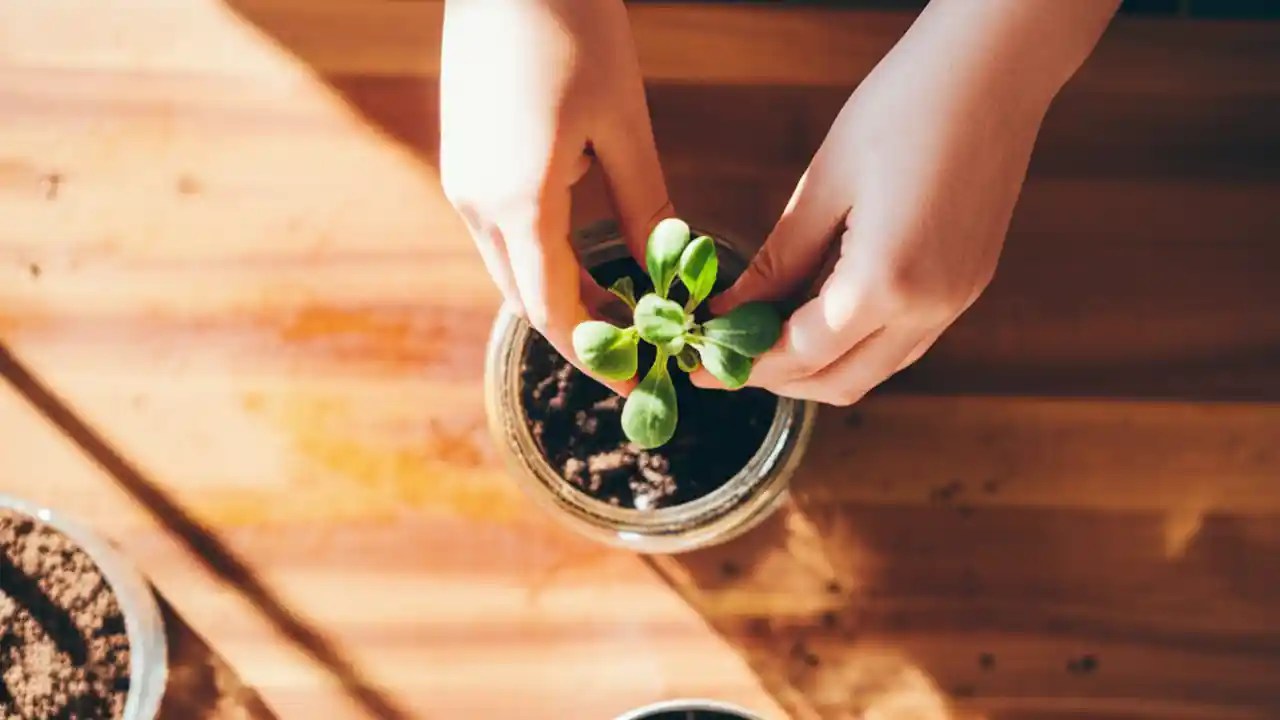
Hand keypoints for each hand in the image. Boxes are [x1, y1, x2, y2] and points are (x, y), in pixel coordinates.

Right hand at [439, 0, 669, 385]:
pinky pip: (499, 234)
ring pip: (509, 270)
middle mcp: (477, 204)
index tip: (636, 380)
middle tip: (636, 348)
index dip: (596, 354)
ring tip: (620, 305)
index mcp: (519, 202)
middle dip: (580, 332)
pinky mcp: (462, 161)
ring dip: (560, 294)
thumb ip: (643, 204)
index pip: (553, 311)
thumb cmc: (574, 31)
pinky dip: (539, 258)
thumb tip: (670, 264)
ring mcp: (462, 182)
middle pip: (526, 300)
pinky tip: (581, 251)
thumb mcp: (623, 124)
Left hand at [699, 0, 1117, 404]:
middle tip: (725, 357)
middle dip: (777, 380)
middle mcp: (928, 309)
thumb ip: (778, 261)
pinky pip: (904, 341)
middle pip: (841, 382)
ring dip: (817, 368)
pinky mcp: (968, 285)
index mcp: (885, 284)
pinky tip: (817, 314)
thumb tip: (731, 309)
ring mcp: (956, 302)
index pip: (801, 355)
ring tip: (764, 338)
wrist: (996, 68)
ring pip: (875, 369)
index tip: (701, 365)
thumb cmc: (904, 106)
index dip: (745, 366)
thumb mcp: (824, 184)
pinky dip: (855, 344)